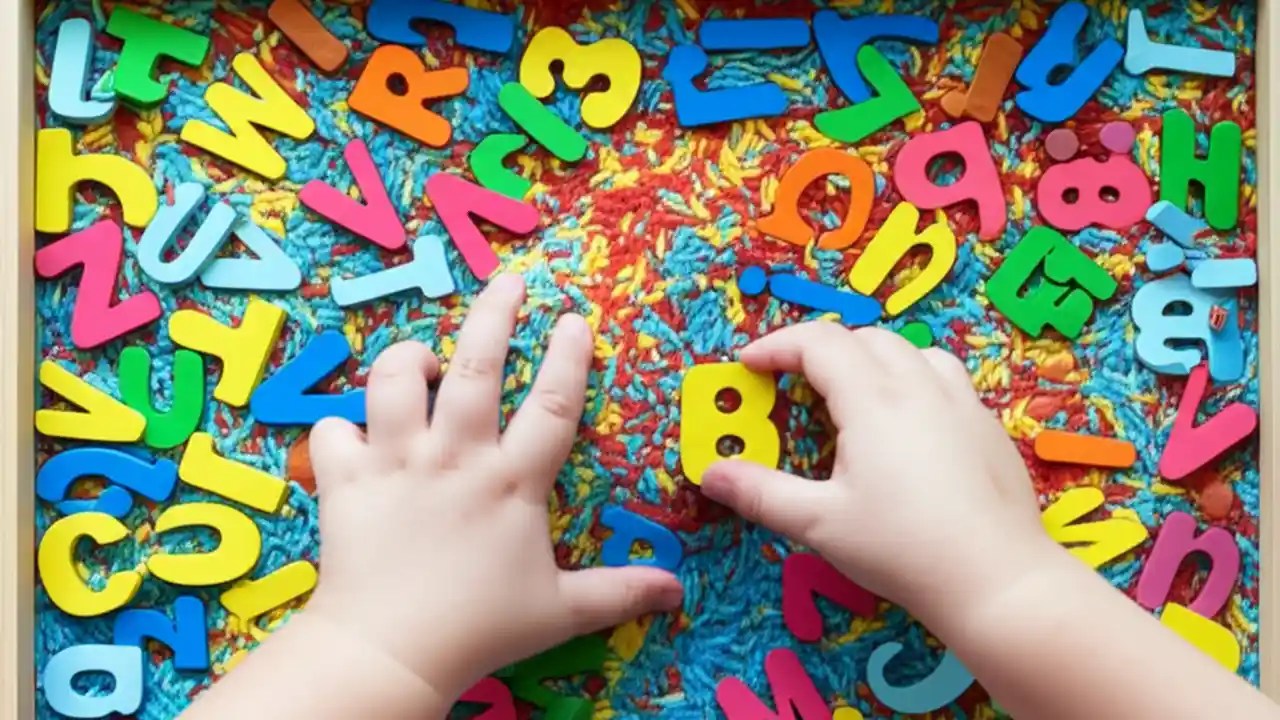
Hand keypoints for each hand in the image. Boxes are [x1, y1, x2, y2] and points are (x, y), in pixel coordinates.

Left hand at [304, 273, 683, 700]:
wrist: (390, 652)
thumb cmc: (480, 629)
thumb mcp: (560, 611)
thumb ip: (618, 591)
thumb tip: (677, 589)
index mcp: (512, 482)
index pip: (552, 405)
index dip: (568, 358)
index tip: (574, 319)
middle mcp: (457, 458)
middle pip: (477, 369)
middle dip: (495, 316)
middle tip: (509, 282)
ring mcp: (397, 463)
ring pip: (395, 381)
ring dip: (408, 358)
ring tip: (421, 355)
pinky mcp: (347, 480)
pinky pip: (336, 431)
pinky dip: (342, 427)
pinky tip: (354, 432)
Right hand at [700, 323, 1056, 628]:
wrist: (997, 579)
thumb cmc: (903, 549)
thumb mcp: (820, 523)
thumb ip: (761, 493)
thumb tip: (711, 473)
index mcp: (873, 399)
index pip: (817, 343)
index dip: (776, 346)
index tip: (749, 364)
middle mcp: (919, 385)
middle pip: (862, 338)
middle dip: (818, 350)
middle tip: (790, 382)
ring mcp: (961, 400)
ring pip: (908, 349)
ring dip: (869, 357)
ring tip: (849, 392)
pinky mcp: (987, 424)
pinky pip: (943, 375)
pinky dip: (910, 377)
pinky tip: (906, 420)